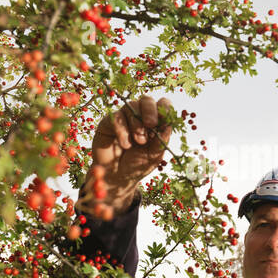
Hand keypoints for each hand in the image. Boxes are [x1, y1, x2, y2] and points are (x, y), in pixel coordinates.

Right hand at [78, 95, 174, 216]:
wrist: (115, 178)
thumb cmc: (136, 166)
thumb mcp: (153, 156)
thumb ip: (161, 141)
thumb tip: (168, 126)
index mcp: (155, 122)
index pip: (162, 105)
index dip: (165, 109)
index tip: (165, 120)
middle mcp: (140, 116)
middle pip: (146, 100)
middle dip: (150, 110)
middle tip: (151, 125)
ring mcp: (124, 117)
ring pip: (132, 106)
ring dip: (137, 124)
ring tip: (138, 142)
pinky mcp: (109, 122)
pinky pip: (117, 117)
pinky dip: (122, 130)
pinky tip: (125, 144)